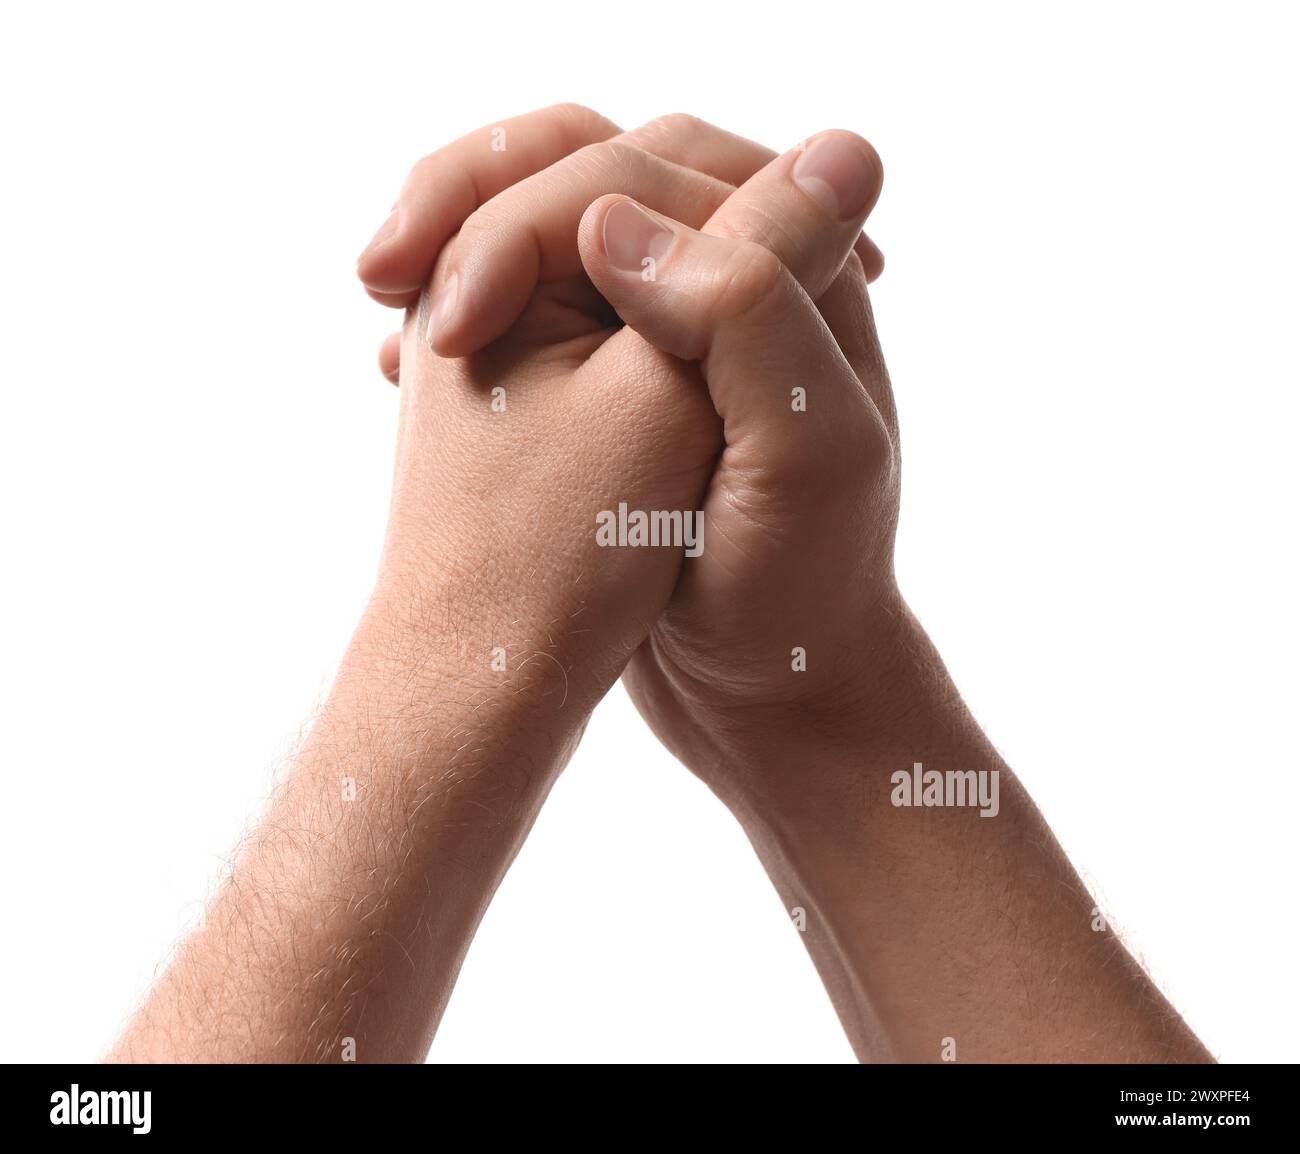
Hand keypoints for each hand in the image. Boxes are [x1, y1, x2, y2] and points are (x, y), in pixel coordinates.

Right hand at [357, 106, 892, 797]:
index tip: (456, 312)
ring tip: (385, 298)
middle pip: (589, 177)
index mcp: (794, 276)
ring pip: (552, 242)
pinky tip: (412, 359)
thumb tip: (616, 217)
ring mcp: (672, 338)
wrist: (775, 697)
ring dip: (467, 251)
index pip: (660, 163)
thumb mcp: (803, 452)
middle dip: (479, 205)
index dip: (545, 209)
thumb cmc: (801, 590)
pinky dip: (476, 312)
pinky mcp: (625, 393)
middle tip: (378, 270)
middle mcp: (735, 287)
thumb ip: (747, 314)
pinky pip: (538, 309)